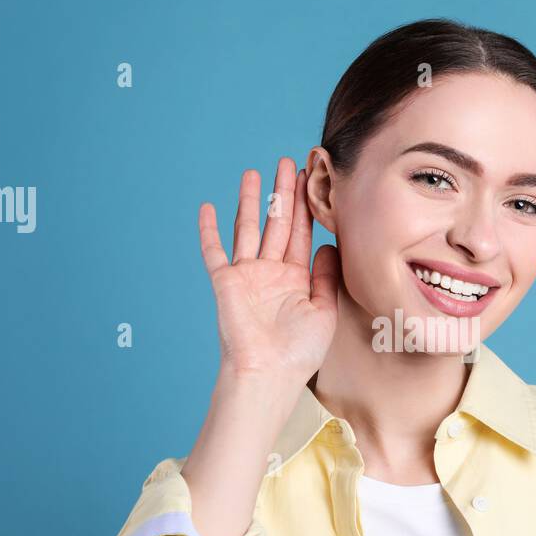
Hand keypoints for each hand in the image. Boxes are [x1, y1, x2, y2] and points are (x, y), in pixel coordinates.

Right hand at [198, 157, 339, 382]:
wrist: (270, 373)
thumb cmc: (300, 351)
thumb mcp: (324, 310)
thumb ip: (325, 276)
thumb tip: (327, 245)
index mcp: (296, 279)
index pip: (301, 234)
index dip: (305, 206)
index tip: (309, 179)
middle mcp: (271, 273)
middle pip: (277, 224)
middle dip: (282, 193)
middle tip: (287, 163)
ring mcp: (247, 276)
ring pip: (248, 229)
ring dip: (250, 201)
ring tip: (253, 173)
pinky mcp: (226, 282)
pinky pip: (214, 251)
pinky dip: (209, 230)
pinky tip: (208, 207)